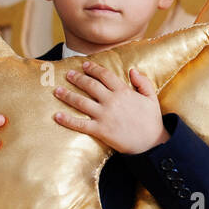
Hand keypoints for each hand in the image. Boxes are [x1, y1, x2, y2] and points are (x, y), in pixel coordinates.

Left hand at [52, 60, 168, 154]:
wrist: (152, 143)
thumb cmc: (152, 121)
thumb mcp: (151, 98)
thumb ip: (143, 82)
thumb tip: (132, 70)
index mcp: (123, 92)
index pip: (105, 75)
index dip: (93, 68)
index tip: (84, 65)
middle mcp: (111, 101)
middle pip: (90, 85)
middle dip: (77, 79)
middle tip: (68, 75)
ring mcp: (104, 116)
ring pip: (81, 102)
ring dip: (67, 95)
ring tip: (57, 90)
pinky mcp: (100, 130)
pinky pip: (80, 124)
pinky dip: (67, 120)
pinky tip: (57, 116)